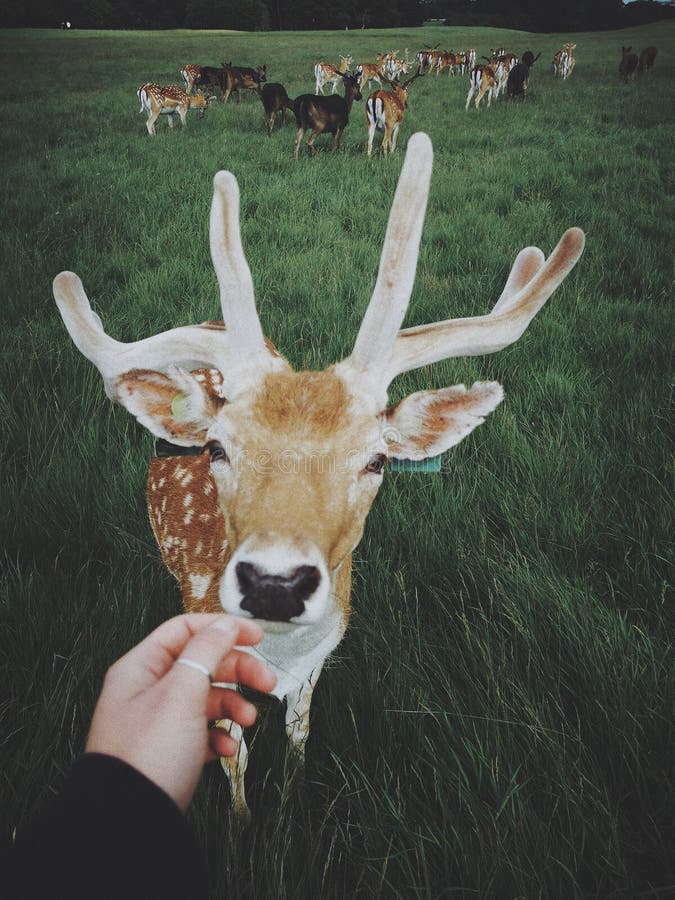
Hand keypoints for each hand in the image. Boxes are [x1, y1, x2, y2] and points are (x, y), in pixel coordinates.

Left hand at [85, 614, 275, 811]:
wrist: (128, 822)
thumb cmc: (150, 751)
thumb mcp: (182, 692)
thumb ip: (207, 651)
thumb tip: (225, 624)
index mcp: (141, 667)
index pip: (186, 629)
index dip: (223, 628)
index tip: (259, 638)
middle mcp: (147, 690)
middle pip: (201, 663)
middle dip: (238, 671)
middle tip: (269, 683)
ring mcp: (158, 723)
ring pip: (206, 699)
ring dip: (233, 706)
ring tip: (249, 722)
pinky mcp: (168, 753)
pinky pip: (201, 733)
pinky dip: (219, 737)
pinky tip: (227, 750)